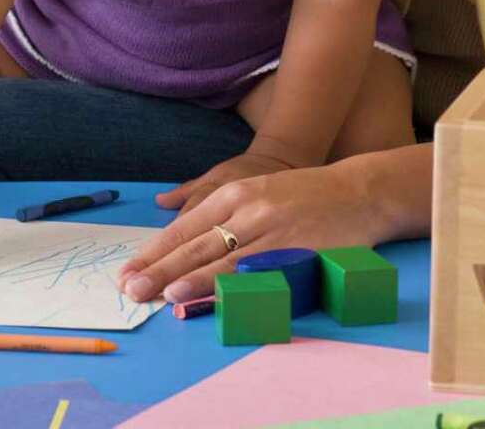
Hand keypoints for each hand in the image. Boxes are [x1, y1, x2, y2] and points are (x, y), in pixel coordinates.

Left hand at [117, 160, 388, 304]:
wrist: (357, 192)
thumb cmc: (302, 195)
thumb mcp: (256, 189)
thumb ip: (217, 205)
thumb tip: (168, 208)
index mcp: (234, 194)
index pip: (183, 228)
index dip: (153, 252)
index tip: (127, 271)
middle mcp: (247, 210)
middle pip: (194, 244)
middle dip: (158, 269)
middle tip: (129, 289)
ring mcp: (270, 232)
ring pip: (221, 260)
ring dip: (188, 279)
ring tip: (160, 295)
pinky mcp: (293, 253)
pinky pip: (256, 274)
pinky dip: (232, 287)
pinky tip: (215, 296)